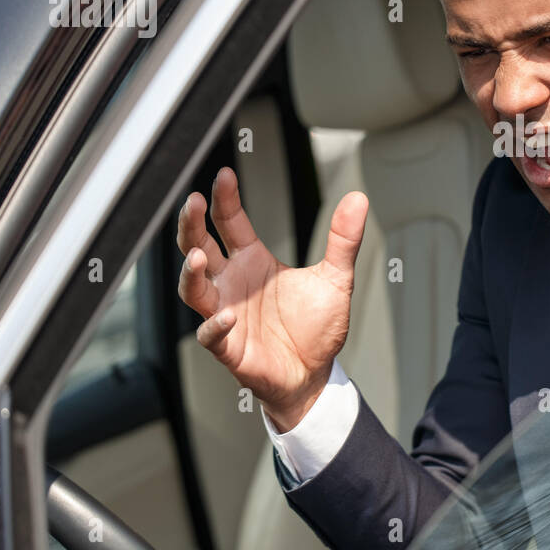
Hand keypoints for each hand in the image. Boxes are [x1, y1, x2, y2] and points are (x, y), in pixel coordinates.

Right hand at [176, 167, 368, 431]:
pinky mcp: (230, 346)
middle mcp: (233, 284)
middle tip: (193, 203)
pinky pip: (212, 334)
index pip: (230, 223)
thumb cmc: (316, 328)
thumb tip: (358, 199)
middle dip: (192, 226)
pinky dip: (215, 325)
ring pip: (194, 289)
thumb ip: (343, 239)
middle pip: (199, 247)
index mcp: (252, 262)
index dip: (224, 199)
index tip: (224, 175)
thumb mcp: (336, 278)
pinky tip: (226, 315)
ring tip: (196, 257)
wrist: (314, 374)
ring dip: (191, 273)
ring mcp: (226, 313)